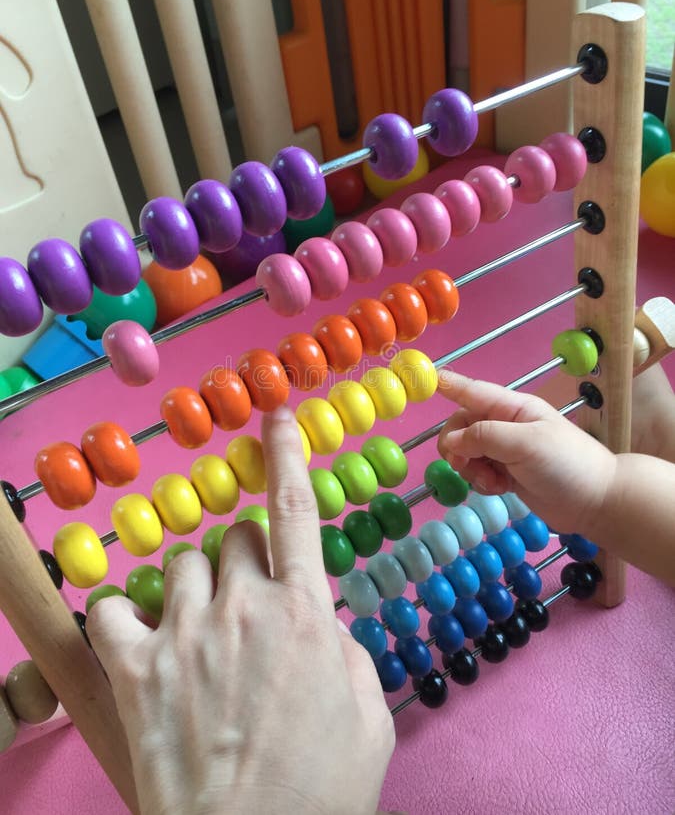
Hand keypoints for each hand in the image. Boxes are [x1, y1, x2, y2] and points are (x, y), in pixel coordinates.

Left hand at [87, 406, 393, 814]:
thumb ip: (346, 650)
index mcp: (304, 613)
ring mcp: (184, 634)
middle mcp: (243, 608)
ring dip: (195, 587)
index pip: (295, 510)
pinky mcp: (136, 669)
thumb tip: (321, 624)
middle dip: (247, 560)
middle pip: (237, 537)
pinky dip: (123, 615)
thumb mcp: (369, 714)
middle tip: (250, 606)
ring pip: (183, 565)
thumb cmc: (323, 788)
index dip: (286, 454)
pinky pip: (113, 610)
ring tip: (200, 630)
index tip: (275, 414)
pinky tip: (137, 635)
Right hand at [436, 370, 615, 535]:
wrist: (596, 502)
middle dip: (456, 445)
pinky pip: (477, 472)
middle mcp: (505, 425)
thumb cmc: (566, 464)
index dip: (448, 385)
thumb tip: (452, 441)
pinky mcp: (506, 473)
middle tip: (461, 465)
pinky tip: (499, 489)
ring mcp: (505, 450)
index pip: (472, 391)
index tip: (423, 380)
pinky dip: (481, 482)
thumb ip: (485, 437)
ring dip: (469, 468)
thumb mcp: (526, 444)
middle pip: (461, 426)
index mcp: (512, 407)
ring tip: (490, 481)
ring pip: (466, 452)